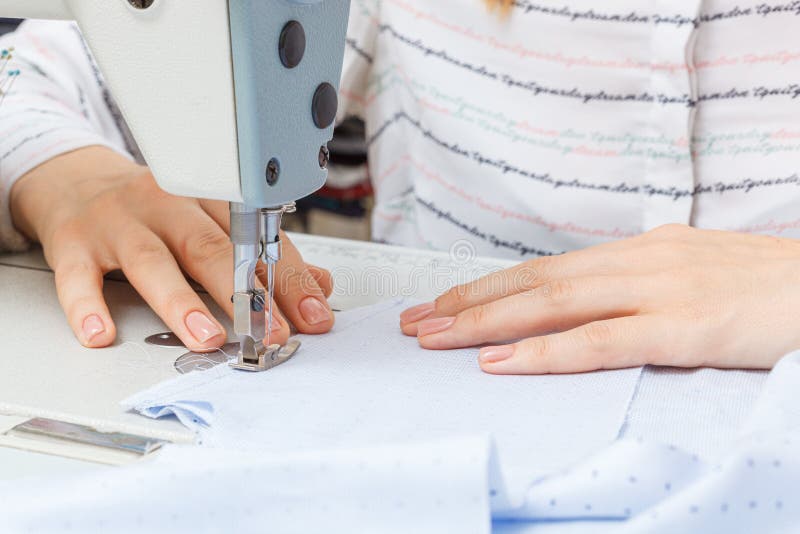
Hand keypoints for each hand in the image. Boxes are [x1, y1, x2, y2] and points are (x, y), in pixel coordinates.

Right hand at [10, 147, 334, 350]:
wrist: (78, 182)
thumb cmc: (156, 210)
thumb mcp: (213, 222)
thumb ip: (264, 256)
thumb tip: (319, 285)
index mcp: (208, 201)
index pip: (257, 240)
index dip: (289, 280)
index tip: (314, 315)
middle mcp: (167, 205)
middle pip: (210, 248)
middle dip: (246, 294)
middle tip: (272, 332)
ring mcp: (120, 222)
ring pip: (153, 259)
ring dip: (182, 301)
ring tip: (207, 337)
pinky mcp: (74, 241)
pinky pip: (79, 274)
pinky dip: (88, 304)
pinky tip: (102, 332)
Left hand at [400, 224, 799, 373]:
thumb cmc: (766, 287)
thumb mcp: (691, 275)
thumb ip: (638, 287)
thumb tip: (589, 306)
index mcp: (638, 252)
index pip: (545, 269)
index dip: (488, 286)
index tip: (445, 301)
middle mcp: (638, 262)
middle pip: (533, 282)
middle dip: (468, 302)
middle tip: (418, 320)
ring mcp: (658, 291)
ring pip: (552, 304)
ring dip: (486, 323)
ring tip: (438, 337)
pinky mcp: (683, 327)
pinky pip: (599, 341)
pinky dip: (544, 352)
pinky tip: (502, 362)